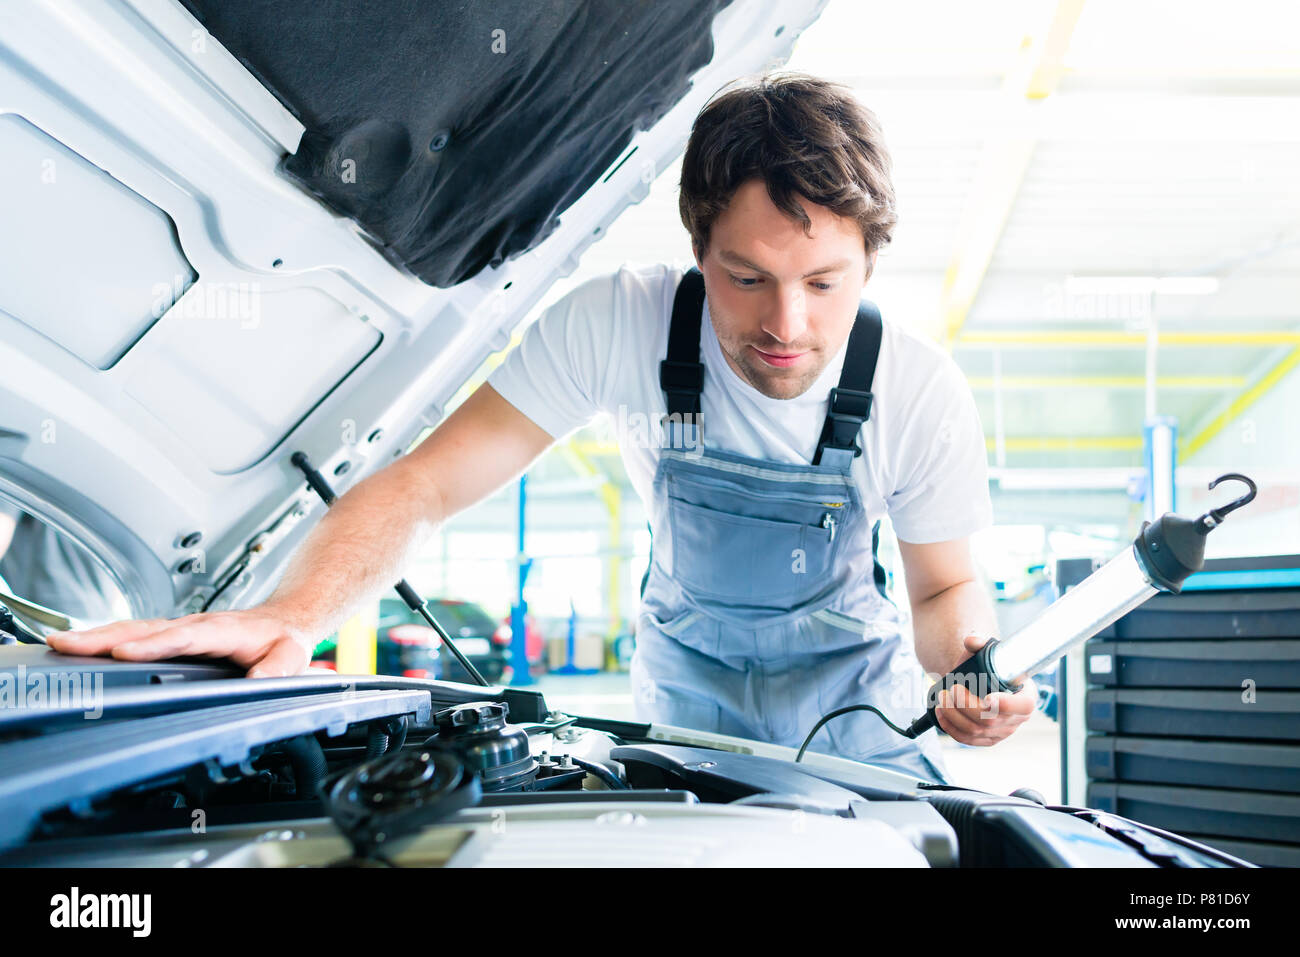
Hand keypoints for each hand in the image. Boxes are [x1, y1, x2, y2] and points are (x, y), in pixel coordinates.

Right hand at [44, 606, 317, 677]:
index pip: (184, 638)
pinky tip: (80, 646)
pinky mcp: (172, 634)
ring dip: (97, 636)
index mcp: (222, 631)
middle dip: (105, 637)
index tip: (125, 653)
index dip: (155, 646)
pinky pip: (135, 633)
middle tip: (67, 644)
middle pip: (146, 630)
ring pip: (134, 629)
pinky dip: (105, 638)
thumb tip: (257, 682)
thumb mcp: (290, 658)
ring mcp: (181, 628)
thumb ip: (275, 670)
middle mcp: (195, 625)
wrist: (285, 620)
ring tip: (60, 643)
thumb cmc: (284, 641)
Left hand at [933, 634, 1036, 745]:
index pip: (1023, 706)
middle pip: (991, 719)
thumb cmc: (985, 668)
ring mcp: (1002, 731)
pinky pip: (968, 739)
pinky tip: (941, 713)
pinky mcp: (987, 739)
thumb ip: (979, 642)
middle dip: (965, 705)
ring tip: (941, 698)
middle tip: (951, 690)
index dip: (1006, 705)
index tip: (987, 697)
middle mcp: (1017, 717)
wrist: (979, 682)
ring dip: (953, 715)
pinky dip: (951, 727)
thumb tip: (972, 640)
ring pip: (976, 731)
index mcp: (1025, 695)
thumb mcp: (984, 653)